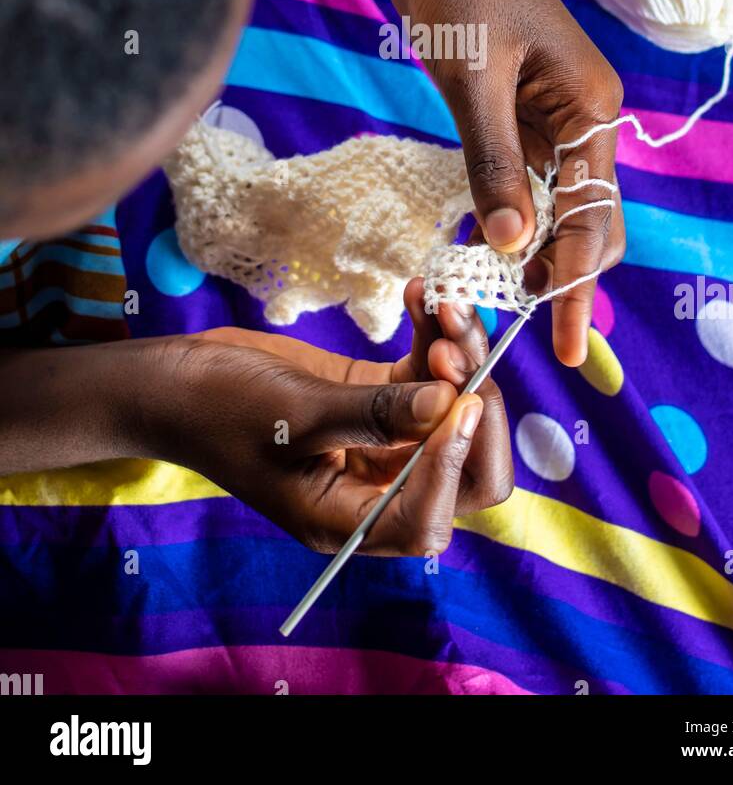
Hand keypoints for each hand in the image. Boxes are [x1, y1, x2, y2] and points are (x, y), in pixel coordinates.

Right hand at [153, 279, 511, 554]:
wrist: (177, 380)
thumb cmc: (218, 408)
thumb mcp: (294, 412)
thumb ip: (374, 412)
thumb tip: (450, 404)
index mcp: (345, 519)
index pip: (427, 519)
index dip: (452, 465)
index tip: (455, 399)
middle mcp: (371, 488)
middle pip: (461, 472)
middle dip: (473, 407)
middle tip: (457, 348)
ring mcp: (379, 444)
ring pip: (451, 414)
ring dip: (460, 359)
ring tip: (443, 306)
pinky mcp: (377, 402)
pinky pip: (427, 376)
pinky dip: (434, 338)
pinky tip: (419, 295)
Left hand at [386, 0, 624, 366]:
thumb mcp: (472, 81)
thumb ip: (492, 163)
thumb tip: (511, 246)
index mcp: (589, 107)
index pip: (596, 215)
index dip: (582, 284)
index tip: (569, 347)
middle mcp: (579, 116)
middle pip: (587, 217)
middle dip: (566, 277)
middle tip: (532, 334)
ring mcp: (547, 114)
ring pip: (552, 202)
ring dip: (533, 251)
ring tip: (502, 303)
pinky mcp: (514, 109)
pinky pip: (520, 176)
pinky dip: (506, 214)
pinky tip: (484, 247)